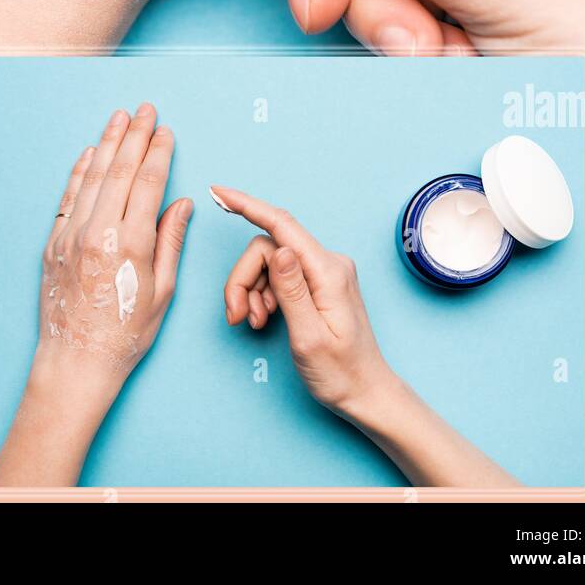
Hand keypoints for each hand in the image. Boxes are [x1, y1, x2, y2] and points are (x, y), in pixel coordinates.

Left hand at [0, 105, 190, 485]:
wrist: (76, 362)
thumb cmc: (126, 334)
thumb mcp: (162, 291)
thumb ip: (170, 241)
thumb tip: (181, 204)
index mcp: (131, 243)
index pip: (148, 183)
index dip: (159, 153)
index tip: (166, 131)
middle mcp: (99, 232)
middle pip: (120, 170)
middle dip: (136, 136)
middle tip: (146, 109)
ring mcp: (72, 235)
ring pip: (92, 176)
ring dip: (108, 143)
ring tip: (119, 117)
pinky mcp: (53, 243)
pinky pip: (68, 197)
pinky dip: (80, 171)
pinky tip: (91, 152)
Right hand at [214, 185, 390, 417]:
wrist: (365, 392)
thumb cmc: (340, 373)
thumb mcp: (309, 337)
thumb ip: (291, 290)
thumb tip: (277, 248)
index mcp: (328, 272)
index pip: (282, 225)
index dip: (247, 206)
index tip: (218, 192)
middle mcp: (328, 263)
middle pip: (267, 248)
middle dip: (243, 279)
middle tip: (236, 316)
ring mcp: (324, 271)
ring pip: (269, 262)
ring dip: (252, 290)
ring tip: (253, 322)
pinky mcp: (319, 282)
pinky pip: (279, 274)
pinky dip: (263, 294)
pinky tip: (264, 317)